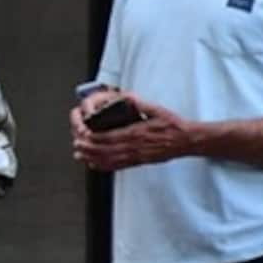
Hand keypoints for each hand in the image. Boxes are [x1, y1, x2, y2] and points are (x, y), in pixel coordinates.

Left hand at [71, 91, 193, 171]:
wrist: (185, 140)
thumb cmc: (172, 125)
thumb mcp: (157, 109)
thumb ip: (140, 103)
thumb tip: (127, 96)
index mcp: (136, 132)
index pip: (109, 137)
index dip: (93, 138)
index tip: (82, 136)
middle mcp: (133, 147)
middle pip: (105, 150)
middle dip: (88, 149)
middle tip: (76, 146)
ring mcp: (135, 156)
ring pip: (109, 160)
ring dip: (92, 158)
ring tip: (80, 156)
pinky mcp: (138, 162)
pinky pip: (118, 166)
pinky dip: (104, 166)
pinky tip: (95, 165)